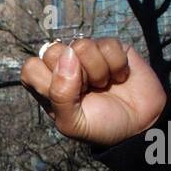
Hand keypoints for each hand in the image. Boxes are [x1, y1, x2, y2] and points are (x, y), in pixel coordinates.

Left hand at [20, 37, 167, 146]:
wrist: (139, 125)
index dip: (48, 80)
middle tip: (87, 91)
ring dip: (97, 71)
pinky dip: (117, 65)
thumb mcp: (73, 123)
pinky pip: (108, 44)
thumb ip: (60, 95)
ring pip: (81, 44)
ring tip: (103, 85)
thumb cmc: (101, 126)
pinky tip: (119, 77)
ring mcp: (87, 55)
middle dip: (74, 75)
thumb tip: (67, 55)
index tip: (66, 97)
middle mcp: (63, 66)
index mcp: (47, 85)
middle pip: (53, 51)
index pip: (31, 68)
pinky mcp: (110, 47)